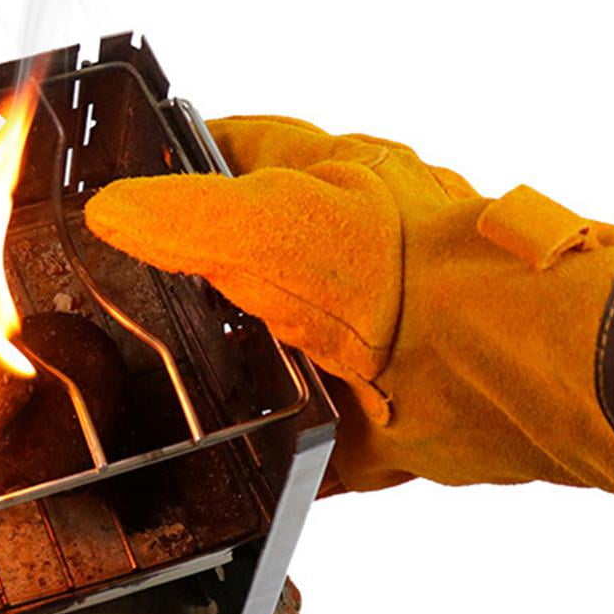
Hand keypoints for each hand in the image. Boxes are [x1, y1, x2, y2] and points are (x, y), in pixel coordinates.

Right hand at [85, 115, 613, 509]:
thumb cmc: (411, 269)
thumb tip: (108, 210)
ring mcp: (358, 331)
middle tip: (112, 308)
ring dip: (229, 372)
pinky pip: (309, 436)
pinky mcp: (374, 410)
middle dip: (184, 284)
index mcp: (315, 180)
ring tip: (154, 395)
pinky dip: (280, 452)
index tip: (108, 187)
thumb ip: (182, 215)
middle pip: (241, 257)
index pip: (224, 150)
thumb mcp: (269, 225)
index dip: (165, 160)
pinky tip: (234, 463)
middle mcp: (338, 251)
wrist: (505, 365)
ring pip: (271, 348)